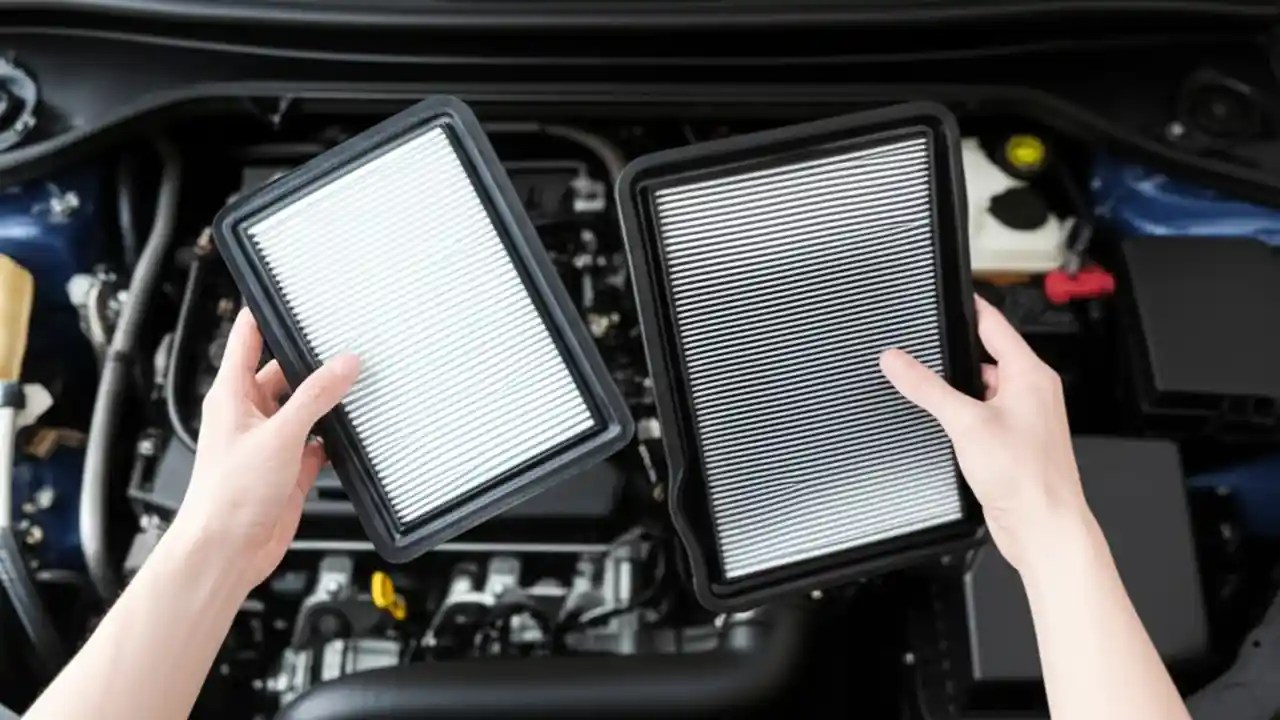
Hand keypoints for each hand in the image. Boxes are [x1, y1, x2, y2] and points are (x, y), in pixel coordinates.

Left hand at [172, 308, 359, 593]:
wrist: (228, 550)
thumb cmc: (229, 495)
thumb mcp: (279, 434)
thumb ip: (316, 397)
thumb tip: (344, 364)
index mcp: (232, 394)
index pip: (247, 337)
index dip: (268, 313)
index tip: (294, 294)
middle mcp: (249, 414)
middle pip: (286, 373)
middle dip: (314, 363)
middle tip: (346, 346)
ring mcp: (270, 441)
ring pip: (305, 408)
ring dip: (328, 402)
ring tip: (358, 385)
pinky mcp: (289, 467)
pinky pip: (317, 442)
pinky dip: (334, 438)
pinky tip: (353, 432)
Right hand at [879, 295, 1092, 573]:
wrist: (1042, 526)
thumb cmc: (1026, 477)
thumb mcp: (965, 422)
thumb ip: (926, 388)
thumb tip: (897, 360)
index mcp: (1031, 375)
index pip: (995, 325)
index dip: (971, 309)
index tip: (952, 296)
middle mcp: (1032, 393)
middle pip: (986, 359)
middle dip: (954, 358)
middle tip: (923, 352)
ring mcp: (1024, 419)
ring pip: (982, 391)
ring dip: (958, 393)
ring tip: (931, 396)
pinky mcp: (1012, 444)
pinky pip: (982, 418)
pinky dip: (963, 419)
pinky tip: (946, 430)